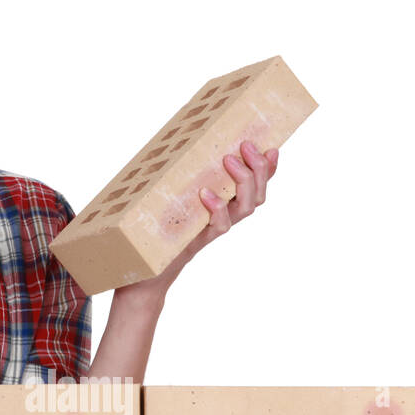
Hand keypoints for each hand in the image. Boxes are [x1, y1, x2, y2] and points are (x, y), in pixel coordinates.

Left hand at [129, 140, 279, 295]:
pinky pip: (219, 226)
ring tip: (229, 161)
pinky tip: (206, 194)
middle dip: (258, 169)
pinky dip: (217, 209)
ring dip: (243, 181)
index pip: (254, 186)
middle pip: (256, 195)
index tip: (271, 148)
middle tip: (246, 147)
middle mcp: (223, 216)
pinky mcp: (198, 240)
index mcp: (222, 204)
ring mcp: (213, 228)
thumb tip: (170, 142)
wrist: (144, 272)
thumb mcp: (168, 197)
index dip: (267, 170)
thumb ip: (175, 177)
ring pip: (245, 208)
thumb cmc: (155, 230)